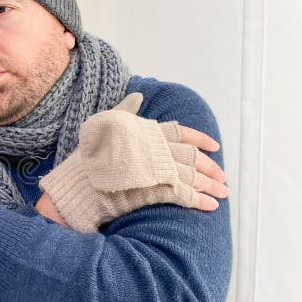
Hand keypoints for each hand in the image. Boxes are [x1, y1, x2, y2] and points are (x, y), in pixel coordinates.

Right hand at [38, 93, 227, 231]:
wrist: (78, 185)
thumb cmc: (88, 158)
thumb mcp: (105, 127)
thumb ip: (125, 111)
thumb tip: (138, 95)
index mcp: (146, 132)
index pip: (181, 132)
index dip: (200, 139)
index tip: (215, 147)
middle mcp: (155, 150)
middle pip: (192, 156)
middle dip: (211, 167)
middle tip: (223, 177)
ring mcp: (156, 171)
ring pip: (193, 176)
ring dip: (211, 185)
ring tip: (222, 193)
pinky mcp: (155, 191)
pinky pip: (185, 195)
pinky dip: (200, 200)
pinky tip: (210, 206)